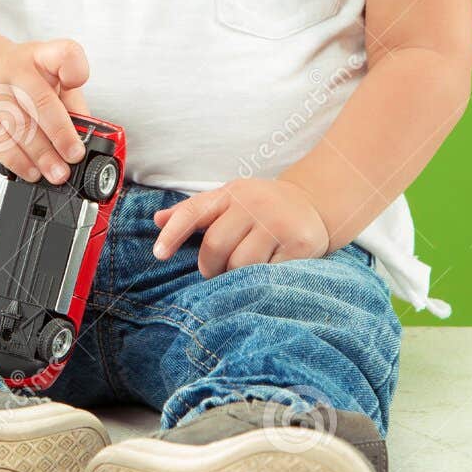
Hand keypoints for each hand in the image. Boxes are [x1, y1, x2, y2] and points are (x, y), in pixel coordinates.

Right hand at [0, 37, 90, 183]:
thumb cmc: (27, 79)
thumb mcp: (53, 78)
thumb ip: (73, 104)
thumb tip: (87, 138)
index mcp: (42, 56)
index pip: (64, 54)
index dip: (74, 70)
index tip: (77, 85)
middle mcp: (15, 70)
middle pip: (40, 100)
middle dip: (60, 133)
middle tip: (74, 155)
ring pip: (19, 127)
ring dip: (42, 156)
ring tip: (58, 173)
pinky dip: (19, 162)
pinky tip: (33, 172)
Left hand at [152, 177, 330, 277]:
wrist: (314, 203)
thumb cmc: (261, 207)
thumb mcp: (228, 200)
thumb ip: (194, 212)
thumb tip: (157, 220)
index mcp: (231, 193)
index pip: (193, 212)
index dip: (172, 234)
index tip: (158, 255)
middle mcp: (253, 203)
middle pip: (215, 246)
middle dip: (211, 266)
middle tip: (219, 270)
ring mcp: (278, 223)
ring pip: (240, 263)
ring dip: (237, 275)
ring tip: (246, 269)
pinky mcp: (299, 243)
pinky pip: (268, 273)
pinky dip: (263, 278)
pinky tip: (270, 268)